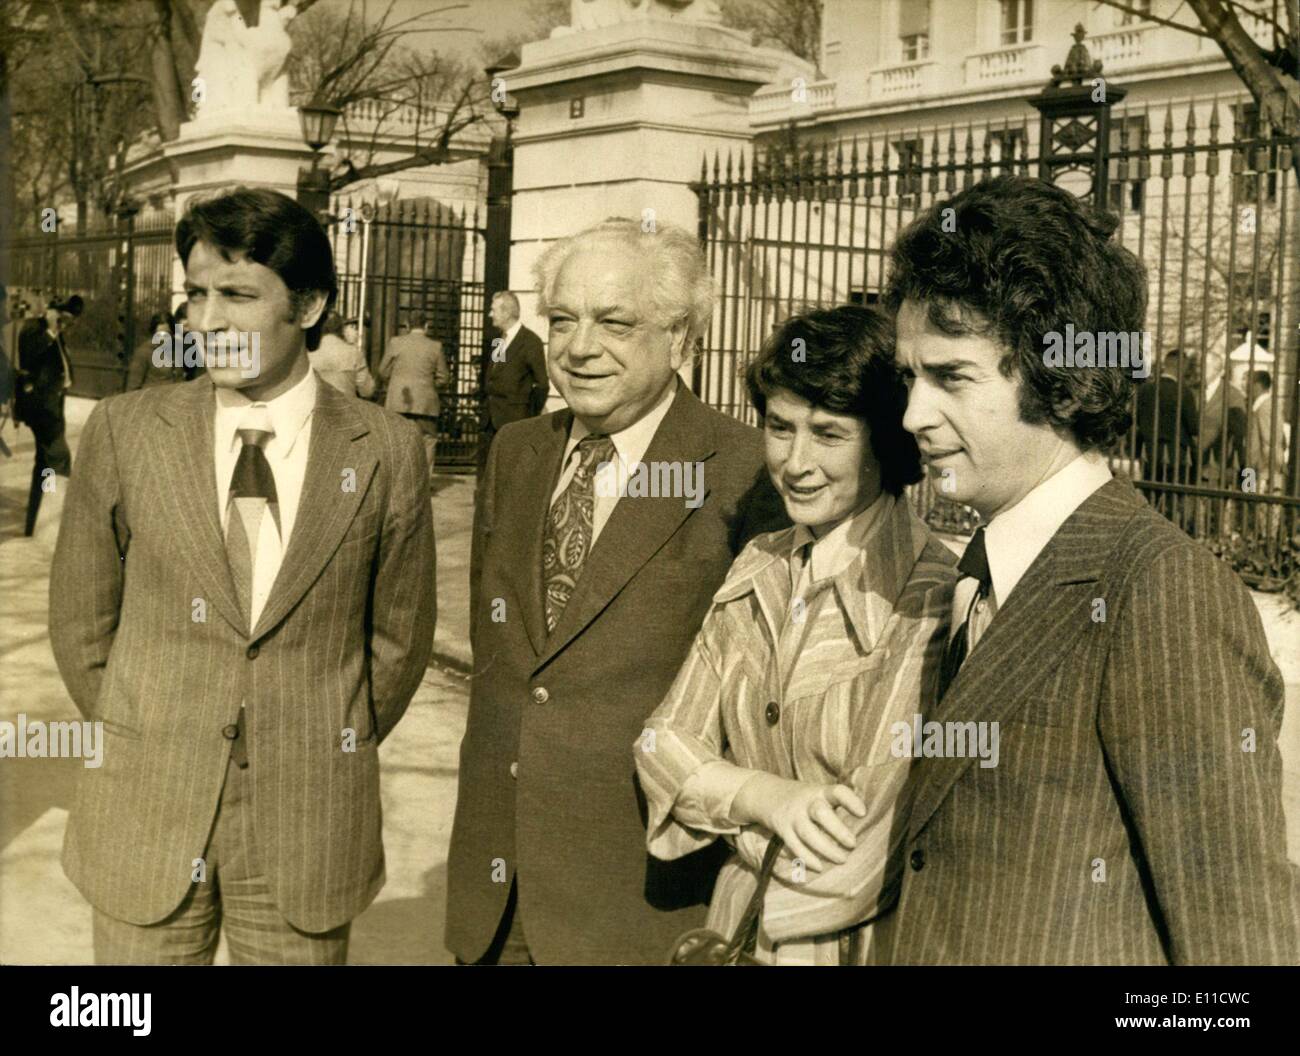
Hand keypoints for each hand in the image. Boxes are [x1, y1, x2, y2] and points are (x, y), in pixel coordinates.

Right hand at [731, 772, 865, 872]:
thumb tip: (861, 831)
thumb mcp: (818, 793)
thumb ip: (835, 807)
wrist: (764, 793)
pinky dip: (807, 858)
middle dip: (837, 830)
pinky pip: (795, 846)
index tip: (863, 813)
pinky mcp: (783, 830)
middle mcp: (806, 802)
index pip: (837, 792)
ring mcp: (793, 816)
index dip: (850, 801)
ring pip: (808, 834)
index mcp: (820, 792)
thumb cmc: (803, 799)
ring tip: (842, 860)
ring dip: (826, 849)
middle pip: (821, 813)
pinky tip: (820, 867)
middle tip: (853, 844)